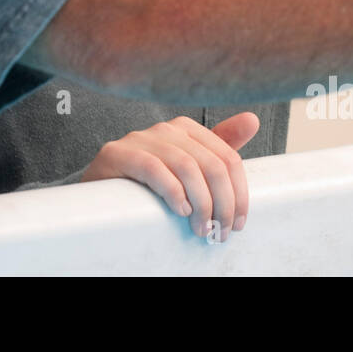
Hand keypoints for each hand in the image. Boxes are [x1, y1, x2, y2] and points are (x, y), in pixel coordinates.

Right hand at [81, 112, 259, 240]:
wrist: (100, 190)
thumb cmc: (148, 182)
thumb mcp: (189, 164)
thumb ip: (220, 146)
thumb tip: (252, 120)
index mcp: (187, 129)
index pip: (227, 157)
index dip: (239, 192)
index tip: (238, 223)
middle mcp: (165, 128)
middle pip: (210, 164)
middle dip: (222, 203)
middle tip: (220, 231)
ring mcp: (139, 138)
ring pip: (186, 166)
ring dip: (200, 203)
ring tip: (201, 229)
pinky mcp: (117, 154)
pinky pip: (152, 168)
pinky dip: (172, 191)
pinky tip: (179, 211)